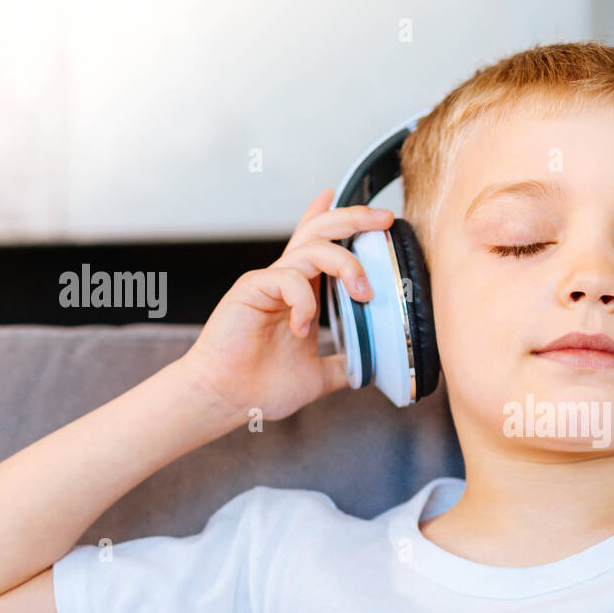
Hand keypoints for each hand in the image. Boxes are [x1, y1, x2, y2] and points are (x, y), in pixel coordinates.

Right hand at [180, 189, 394, 422]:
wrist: (228, 399)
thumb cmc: (261, 387)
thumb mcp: (319, 376)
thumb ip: (345, 366)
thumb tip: (371, 368)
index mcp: (302, 293)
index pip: (321, 245)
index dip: (341, 221)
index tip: (371, 212)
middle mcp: (286, 281)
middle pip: (320, 231)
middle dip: (354, 218)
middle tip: (385, 218)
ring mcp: (269, 282)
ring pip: (313, 247)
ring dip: (346, 264)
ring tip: (363, 294)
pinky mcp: (252, 289)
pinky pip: (289, 279)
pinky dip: (305, 302)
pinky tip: (300, 329)